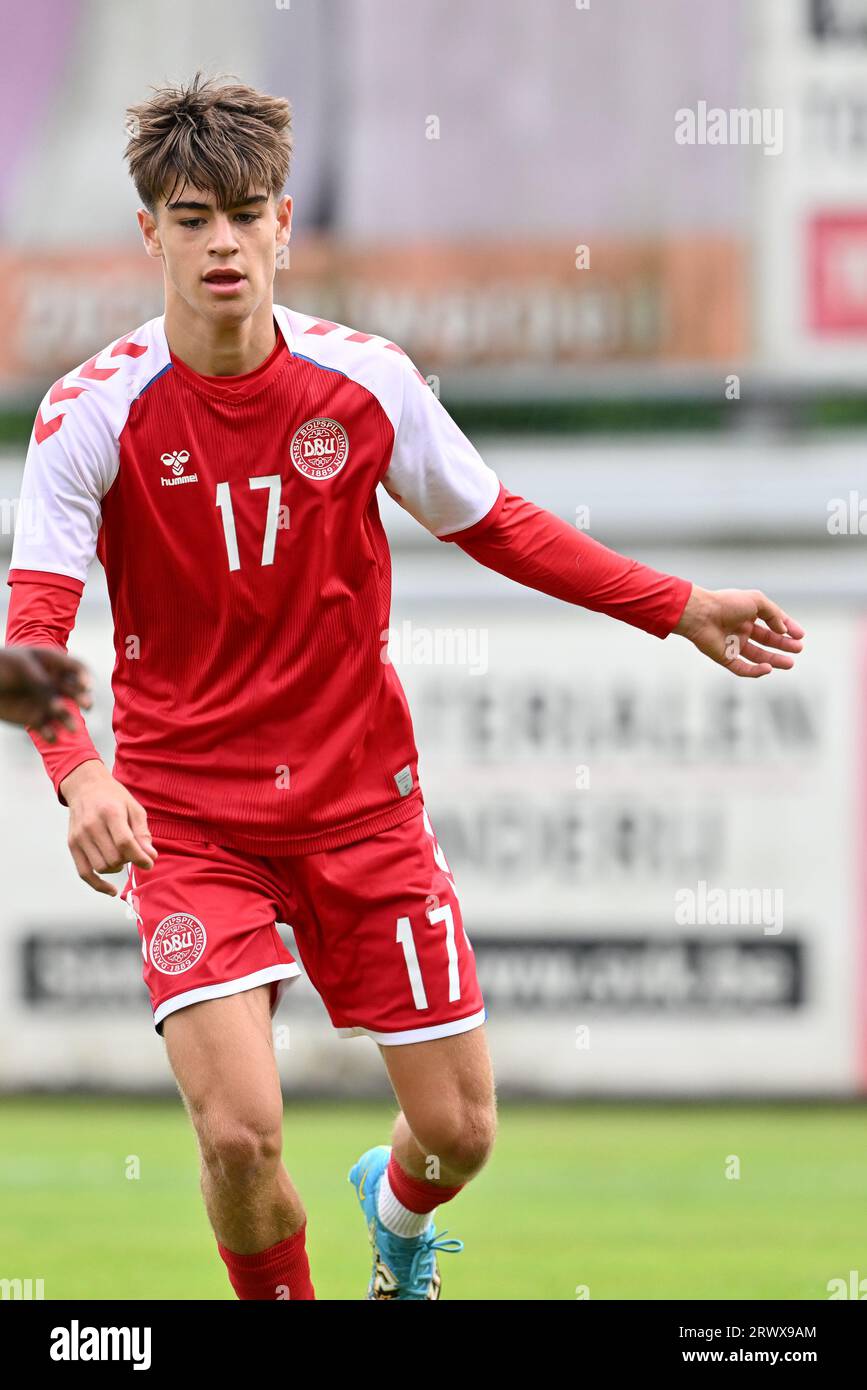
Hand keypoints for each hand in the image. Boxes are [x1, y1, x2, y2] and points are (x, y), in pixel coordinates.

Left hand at [0, 646, 92, 738]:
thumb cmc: (3, 666)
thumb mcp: (22, 665)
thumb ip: (40, 679)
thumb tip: (56, 699)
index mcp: (53, 665)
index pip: (76, 668)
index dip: (84, 676)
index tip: (86, 685)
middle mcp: (54, 684)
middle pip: (75, 692)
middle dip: (83, 698)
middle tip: (87, 704)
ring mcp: (45, 702)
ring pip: (63, 714)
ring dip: (70, 721)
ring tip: (73, 729)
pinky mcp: (35, 719)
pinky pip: (47, 729)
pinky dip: (51, 735)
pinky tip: (51, 737)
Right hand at [60, 760, 156, 896]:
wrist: (85, 787)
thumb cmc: (113, 797)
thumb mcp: (134, 808)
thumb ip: (142, 833)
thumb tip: (150, 856)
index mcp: (110, 813)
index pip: (125, 843)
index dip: (140, 857)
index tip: (149, 863)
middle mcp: (92, 825)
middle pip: (114, 857)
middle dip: (129, 860)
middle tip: (134, 853)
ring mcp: (79, 836)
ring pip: (102, 867)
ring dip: (116, 868)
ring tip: (121, 856)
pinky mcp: (72, 845)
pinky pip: (84, 873)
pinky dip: (98, 885)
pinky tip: (111, 890)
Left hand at [674, 586, 803, 676]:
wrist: (701, 614)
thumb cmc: (727, 603)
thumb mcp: (757, 601)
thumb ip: (774, 614)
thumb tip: (784, 630)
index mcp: (747, 615)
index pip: (771, 623)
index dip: (787, 629)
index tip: (800, 635)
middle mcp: (741, 630)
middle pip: (767, 641)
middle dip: (783, 646)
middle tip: (798, 649)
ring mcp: (733, 645)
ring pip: (757, 657)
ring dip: (774, 660)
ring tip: (790, 663)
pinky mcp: (725, 658)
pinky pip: (742, 668)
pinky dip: (755, 670)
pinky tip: (768, 668)